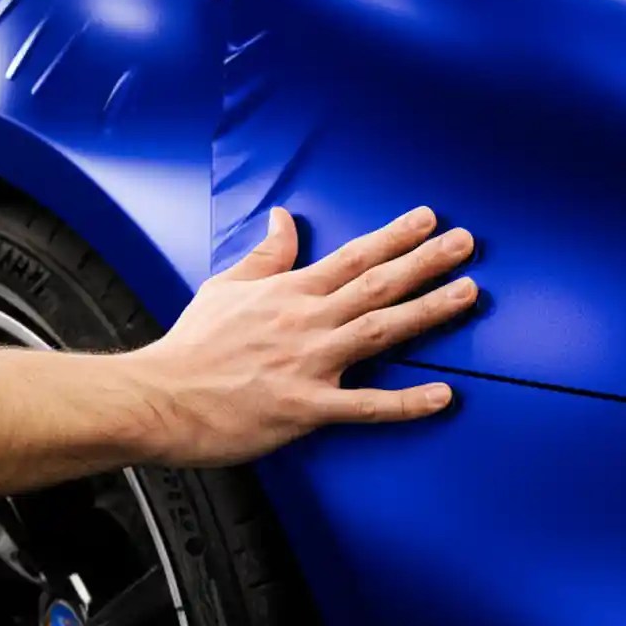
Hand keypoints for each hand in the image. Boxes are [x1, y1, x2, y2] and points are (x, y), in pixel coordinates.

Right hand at [125, 206, 476, 466]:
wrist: (157, 399)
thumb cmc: (191, 347)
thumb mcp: (225, 287)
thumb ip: (265, 255)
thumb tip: (283, 218)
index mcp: (288, 291)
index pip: (353, 255)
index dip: (395, 235)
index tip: (429, 218)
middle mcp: (306, 320)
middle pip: (377, 284)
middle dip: (425, 260)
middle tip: (466, 243)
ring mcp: (309, 363)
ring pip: (380, 330)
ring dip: (428, 310)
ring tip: (468, 294)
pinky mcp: (306, 408)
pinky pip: (366, 405)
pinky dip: (407, 402)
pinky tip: (444, 395)